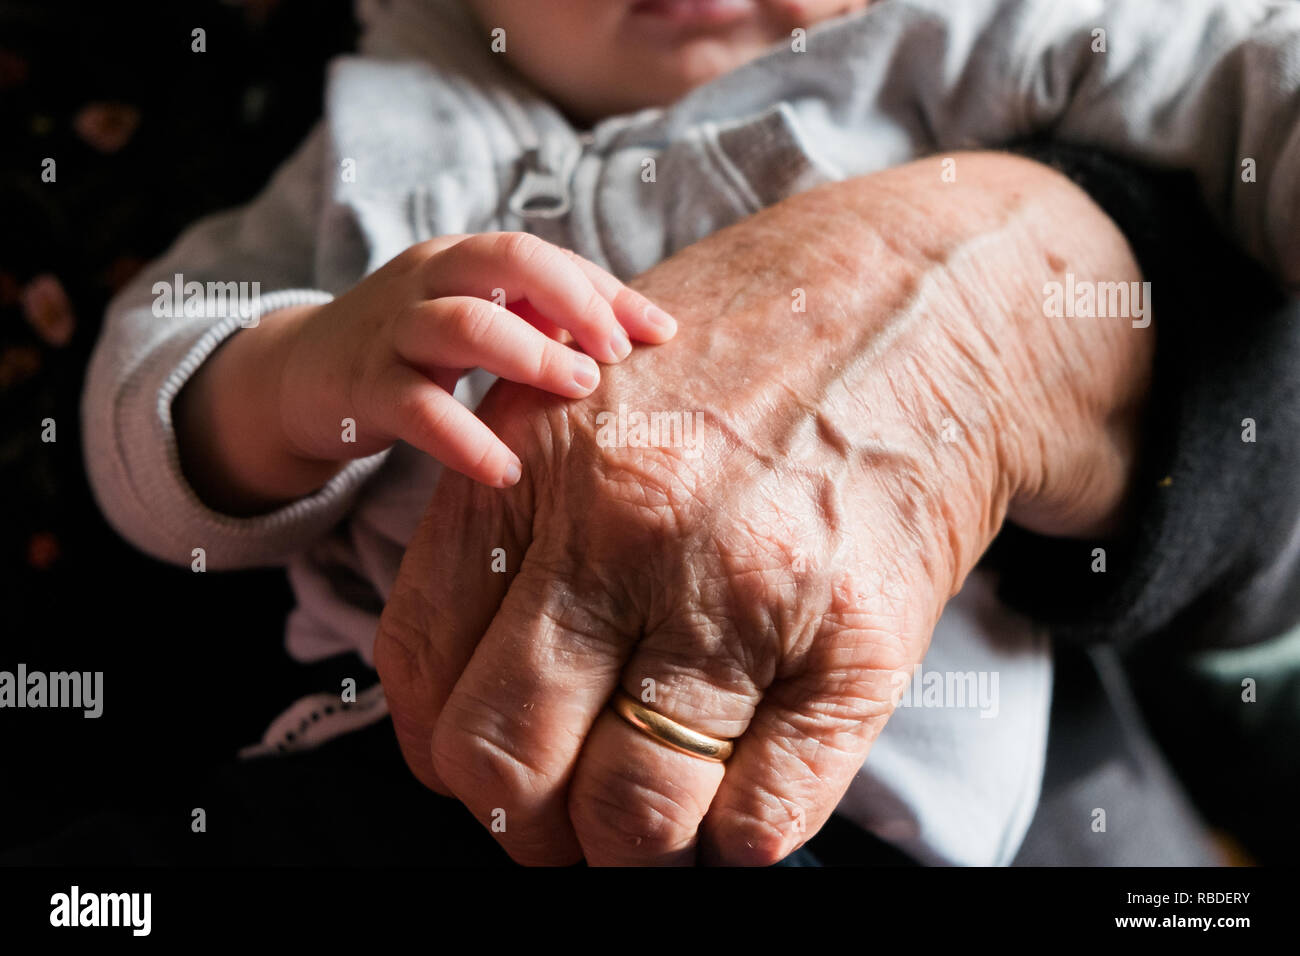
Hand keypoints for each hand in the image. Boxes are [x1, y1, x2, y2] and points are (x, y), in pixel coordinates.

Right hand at [175, 233, 674, 512]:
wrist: (296, 376)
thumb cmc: (409, 351)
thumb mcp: (471, 322)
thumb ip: (535, 323)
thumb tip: (627, 340)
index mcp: (461, 259)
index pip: (544, 256)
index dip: (607, 290)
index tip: (662, 331)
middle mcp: (427, 280)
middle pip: (508, 263)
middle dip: (574, 303)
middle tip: (617, 355)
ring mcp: (391, 330)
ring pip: (465, 324)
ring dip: (531, 354)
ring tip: (579, 392)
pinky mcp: (362, 387)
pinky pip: (419, 410)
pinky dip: (467, 441)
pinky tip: (507, 471)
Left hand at [374, 153, 1154, 863]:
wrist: (922, 307)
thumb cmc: (747, 358)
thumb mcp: (588, 399)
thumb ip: (516, 529)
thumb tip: (474, 692)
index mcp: (535, 469)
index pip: (426, 673)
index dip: (449, 752)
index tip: (489, 766)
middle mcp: (626, 532)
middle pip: (507, 760)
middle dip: (529, 823)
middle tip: (569, 816)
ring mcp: (744, 590)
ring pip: (634, 813)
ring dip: (634, 848)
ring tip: (661, 814)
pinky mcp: (856, 641)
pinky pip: (765, 815)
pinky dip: (741, 838)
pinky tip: (744, 800)